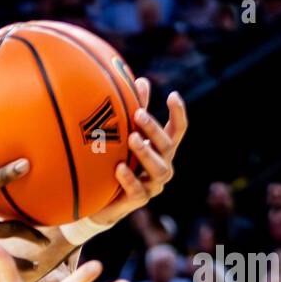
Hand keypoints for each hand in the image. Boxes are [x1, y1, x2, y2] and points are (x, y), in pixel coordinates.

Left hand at [89, 78, 187, 228]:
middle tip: (138, 113)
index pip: (178, 130)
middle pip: (168, 146)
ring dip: (146, 153)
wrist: (102, 202)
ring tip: (131, 139)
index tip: (172, 95)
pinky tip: (118, 168)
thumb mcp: (126, 137)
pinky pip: (138, 191)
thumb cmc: (117, 163)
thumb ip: (135, 112)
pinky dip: (129, 179)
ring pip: (160, 169)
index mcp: (162, 150)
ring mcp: (153, 185)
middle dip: (154, 129)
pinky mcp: (139, 201)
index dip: (178, 113)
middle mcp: (163, 166)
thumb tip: (141, 80)